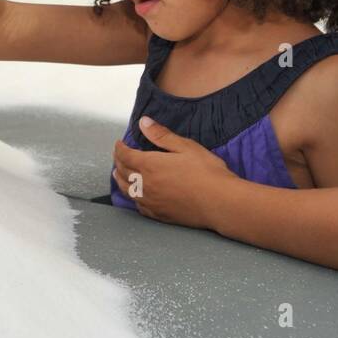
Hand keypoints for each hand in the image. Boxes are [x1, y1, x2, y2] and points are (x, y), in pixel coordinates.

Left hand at [112, 116, 239, 228]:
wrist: (219, 203)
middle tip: (118, 156)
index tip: (119, 143)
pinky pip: (139, 206)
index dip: (120, 148)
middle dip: (118, 162)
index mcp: (150, 165)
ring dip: (120, 180)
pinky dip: (133, 198)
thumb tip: (143, 123)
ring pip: (128, 191)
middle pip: (123, 172)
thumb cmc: (206, 173)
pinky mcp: (159, 215)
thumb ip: (161, 135)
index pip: (126, 155)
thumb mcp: (185, 146)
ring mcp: (151, 202)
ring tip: (119, 174)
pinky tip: (137, 197)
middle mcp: (145, 185)